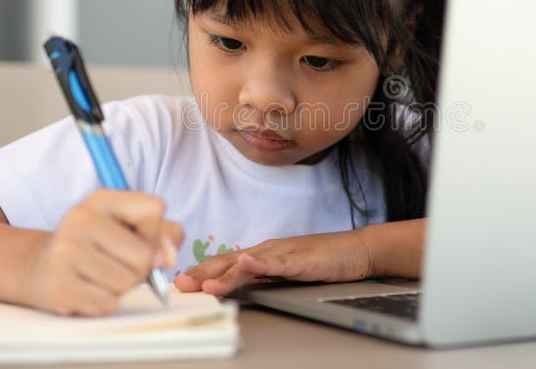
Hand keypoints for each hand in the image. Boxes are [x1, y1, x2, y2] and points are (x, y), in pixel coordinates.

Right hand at [24, 190, 183, 315]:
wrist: (42, 268)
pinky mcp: (58, 285)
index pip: (154, 208)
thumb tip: (167, 259)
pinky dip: (104, 303)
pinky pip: (107, 304)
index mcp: (102, 199)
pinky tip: (86, 290)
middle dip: (139, 268)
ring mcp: (66, 251)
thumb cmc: (100, 247)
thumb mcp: (132, 228)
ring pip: (127, 283)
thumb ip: (166, 235)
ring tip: (99, 276)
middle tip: (115, 263)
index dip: (155, 232)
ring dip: (121, 287)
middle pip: (144, 255)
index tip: (136, 237)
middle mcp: (80, 218)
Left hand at [174, 230, 373, 296]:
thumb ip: (263, 277)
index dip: (202, 270)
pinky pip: (279, 262)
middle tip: (179, 285)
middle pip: (229, 261)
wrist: (356, 250)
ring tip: (204, 283)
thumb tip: (239, 287)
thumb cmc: (324, 260)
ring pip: (249, 264)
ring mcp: (284, 253)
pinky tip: (247, 263)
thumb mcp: (286, 271)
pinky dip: (261, 263)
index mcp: (263, 253)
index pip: (226, 262)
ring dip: (224, 273)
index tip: (180, 282)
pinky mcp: (302, 259)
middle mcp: (269, 249)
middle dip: (203, 273)